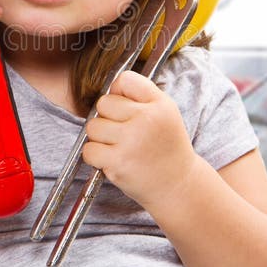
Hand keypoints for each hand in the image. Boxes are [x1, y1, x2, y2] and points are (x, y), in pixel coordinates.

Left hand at [82, 70, 196, 209]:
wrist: (177, 186)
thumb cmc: (166, 148)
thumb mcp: (166, 114)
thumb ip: (141, 96)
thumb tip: (110, 88)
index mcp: (160, 104)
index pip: (125, 79)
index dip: (119, 92)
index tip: (125, 107)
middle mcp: (147, 119)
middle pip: (103, 103)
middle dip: (108, 117)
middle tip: (124, 132)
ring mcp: (131, 141)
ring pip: (93, 126)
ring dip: (100, 138)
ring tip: (120, 147)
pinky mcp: (118, 162)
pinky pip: (89, 149)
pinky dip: (96, 156)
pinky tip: (113, 160)